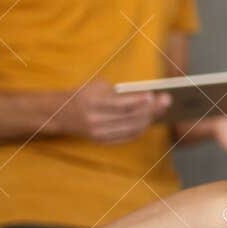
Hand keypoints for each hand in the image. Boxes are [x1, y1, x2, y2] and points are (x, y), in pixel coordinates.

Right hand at [53, 80, 170, 142]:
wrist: (60, 113)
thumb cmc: (84, 95)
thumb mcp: (97, 87)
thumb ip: (119, 92)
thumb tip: (148, 96)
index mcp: (93, 103)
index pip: (121, 104)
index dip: (139, 101)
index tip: (153, 95)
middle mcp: (95, 120)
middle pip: (130, 117)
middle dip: (151, 110)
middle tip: (165, 101)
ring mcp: (98, 133)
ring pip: (131, 128)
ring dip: (149, 119)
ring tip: (160, 109)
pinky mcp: (102, 141)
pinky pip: (127, 136)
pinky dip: (140, 128)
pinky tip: (149, 119)